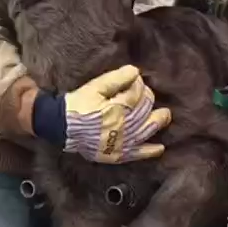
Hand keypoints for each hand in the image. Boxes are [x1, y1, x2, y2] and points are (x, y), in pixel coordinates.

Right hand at [31, 65, 171, 163]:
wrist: (62, 126)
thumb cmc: (78, 104)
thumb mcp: (95, 86)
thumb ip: (116, 78)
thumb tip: (135, 72)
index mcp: (118, 108)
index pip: (137, 94)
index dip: (138, 85)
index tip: (136, 80)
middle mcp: (124, 126)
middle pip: (144, 111)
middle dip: (148, 99)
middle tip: (146, 94)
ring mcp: (122, 142)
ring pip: (146, 130)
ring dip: (158, 122)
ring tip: (165, 115)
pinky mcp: (118, 154)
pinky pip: (138, 154)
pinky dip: (150, 151)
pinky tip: (160, 148)